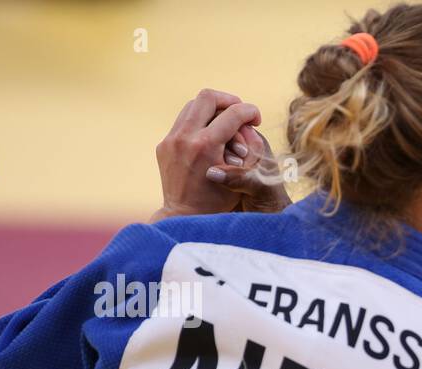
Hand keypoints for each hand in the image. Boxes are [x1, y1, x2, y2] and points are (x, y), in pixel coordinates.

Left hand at [151, 89, 286, 220]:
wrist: (184, 217)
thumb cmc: (218, 202)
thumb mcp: (240, 178)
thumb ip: (246, 150)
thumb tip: (249, 126)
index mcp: (206, 146)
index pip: (232, 114)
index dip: (250, 111)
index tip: (257, 118)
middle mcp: (185, 138)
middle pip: (207, 97)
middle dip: (229, 100)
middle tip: (241, 112)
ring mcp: (171, 140)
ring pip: (192, 105)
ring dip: (213, 109)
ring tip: (227, 121)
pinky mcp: (164, 145)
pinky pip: (183, 121)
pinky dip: (200, 121)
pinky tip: (211, 133)